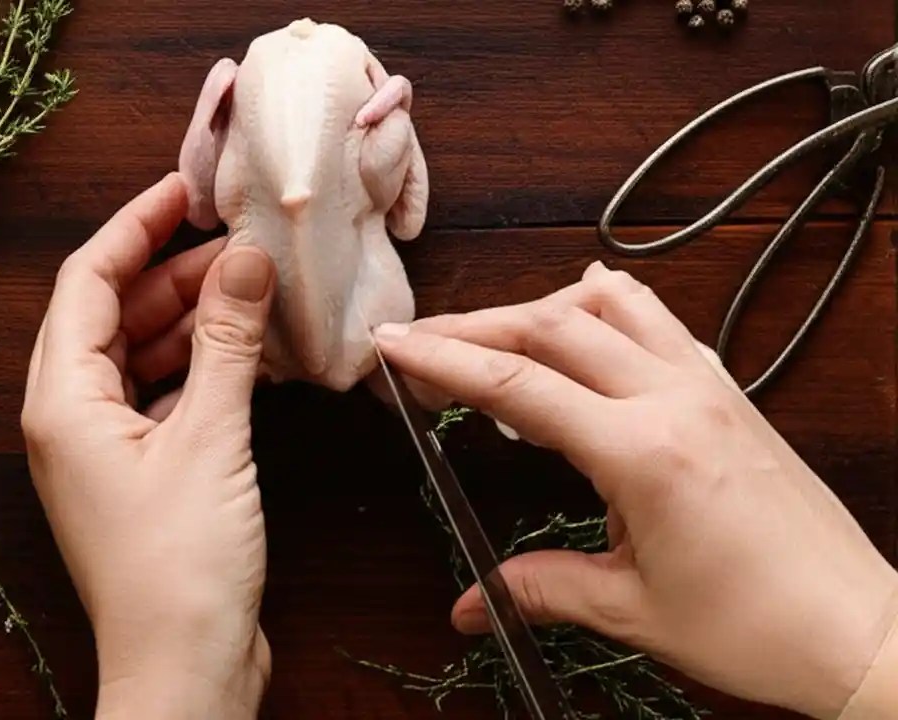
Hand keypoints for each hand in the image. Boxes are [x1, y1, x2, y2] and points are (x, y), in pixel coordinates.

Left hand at [21, 173, 274, 718]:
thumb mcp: (210, 439)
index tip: (187, 190)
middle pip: (112, 313)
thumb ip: (228, 342)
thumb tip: (245, 258)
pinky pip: (164, 395)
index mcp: (61, 401)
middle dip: (172, 270)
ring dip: (192, 318)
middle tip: (238, 241)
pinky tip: (249, 351)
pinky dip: (202, 367)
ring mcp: (104, 450)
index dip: (135, 225)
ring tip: (253, 287)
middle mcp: (70, 419)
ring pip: (141, 354)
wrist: (184, 672)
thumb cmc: (178, 571)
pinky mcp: (141, 476)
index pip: (86, 280)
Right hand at [374, 261, 897, 719]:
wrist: (859, 630)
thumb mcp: (630, 610)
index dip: (442, 360)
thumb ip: (540, 588)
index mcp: (643, 453)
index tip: (392, 344)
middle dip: (471, 327)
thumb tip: (471, 604)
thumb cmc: (758, 627)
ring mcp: (708, 388)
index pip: (516, 386)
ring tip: (490, 331)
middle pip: (552, 327)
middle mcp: (676, 400)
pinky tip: (589, 304)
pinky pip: (662, 321)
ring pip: (611, 305)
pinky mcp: (728, 394)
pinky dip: (611, 305)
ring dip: (539, 307)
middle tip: (417, 339)